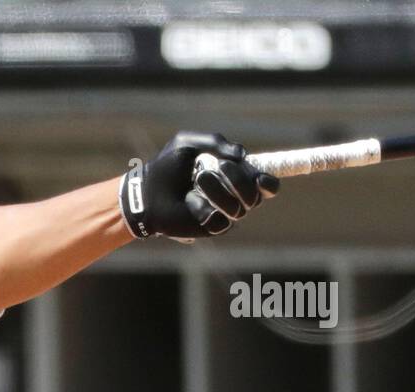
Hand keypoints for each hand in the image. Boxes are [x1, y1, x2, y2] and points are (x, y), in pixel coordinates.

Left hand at [119, 132, 278, 239]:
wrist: (146, 190)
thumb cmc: (167, 166)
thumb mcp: (188, 143)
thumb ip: (215, 141)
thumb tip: (243, 155)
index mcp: (235, 176)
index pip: (265, 184)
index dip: (268, 183)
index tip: (260, 178)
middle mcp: (234, 196)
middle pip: (256, 195)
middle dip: (239, 180)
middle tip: (217, 168)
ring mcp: (223, 214)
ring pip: (239, 209)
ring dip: (217, 191)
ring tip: (197, 180)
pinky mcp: (210, 227)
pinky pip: (219, 222)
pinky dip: (203, 208)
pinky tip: (189, 202)